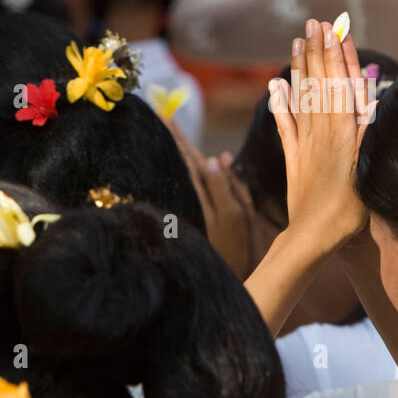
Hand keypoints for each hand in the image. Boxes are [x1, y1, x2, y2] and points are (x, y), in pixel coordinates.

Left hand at [168, 119, 259, 278]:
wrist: (227, 280)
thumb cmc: (235, 250)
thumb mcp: (235, 216)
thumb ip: (225, 186)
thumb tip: (214, 157)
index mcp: (204, 194)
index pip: (189, 159)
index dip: (179, 138)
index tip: (165, 118)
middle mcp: (199, 198)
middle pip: (187, 163)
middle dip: (177, 140)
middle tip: (162, 117)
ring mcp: (201, 208)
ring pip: (192, 173)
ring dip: (184, 152)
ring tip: (173, 131)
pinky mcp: (206, 217)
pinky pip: (202, 187)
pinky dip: (201, 171)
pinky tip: (206, 160)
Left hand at [270, 19, 373, 249]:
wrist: (314, 234)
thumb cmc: (350, 206)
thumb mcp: (367, 165)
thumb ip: (365, 129)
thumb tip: (366, 93)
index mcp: (343, 129)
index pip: (339, 82)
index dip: (336, 54)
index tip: (333, 28)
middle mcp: (322, 129)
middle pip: (319, 82)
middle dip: (317, 50)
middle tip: (314, 23)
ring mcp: (305, 141)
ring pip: (302, 96)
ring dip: (299, 67)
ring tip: (296, 42)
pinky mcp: (294, 157)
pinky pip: (285, 124)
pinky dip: (280, 103)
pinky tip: (274, 86)